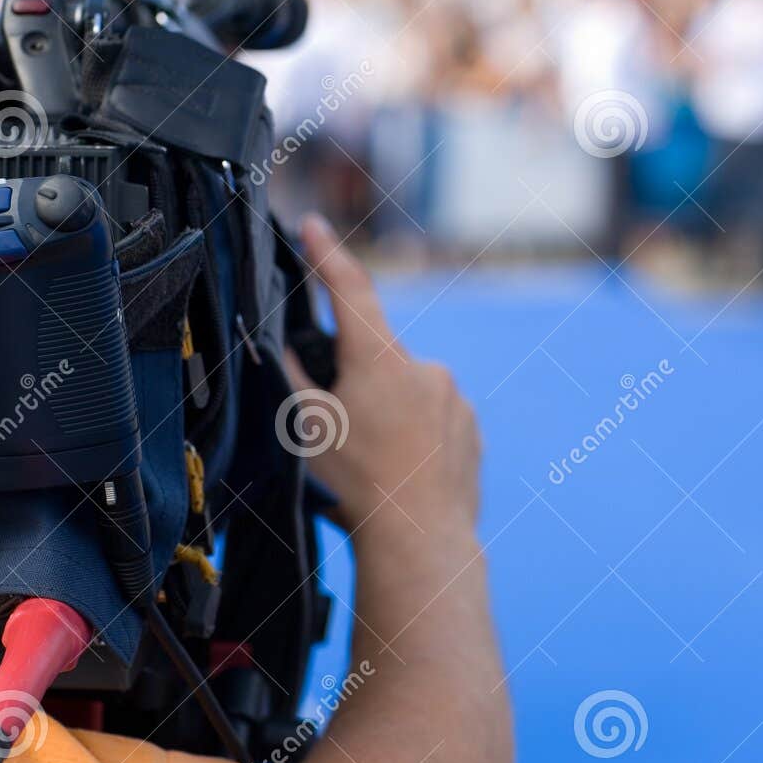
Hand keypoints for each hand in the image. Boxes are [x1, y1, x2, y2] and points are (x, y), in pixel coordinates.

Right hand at [283, 215, 480, 542]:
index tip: (311, 225)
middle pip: (378, 360)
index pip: (348, 290)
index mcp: (380, 359)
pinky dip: (418, 439)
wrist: (420, 537)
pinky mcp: (471, 429)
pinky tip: (405, 475)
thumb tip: (291, 350)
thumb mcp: (309, 428)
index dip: (325, 255)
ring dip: (391, 416)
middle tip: (346, 435)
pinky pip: (436, 421)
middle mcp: (424, 368)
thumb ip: (298, 379)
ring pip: (409, 394)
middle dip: (359, 385)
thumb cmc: (359, 483)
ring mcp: (454, 398)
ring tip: (378, 466)